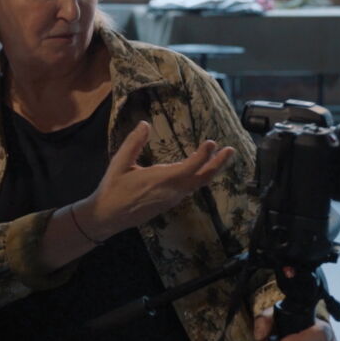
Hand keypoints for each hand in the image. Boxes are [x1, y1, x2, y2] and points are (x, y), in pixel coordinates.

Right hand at [78, 120, 234, 240]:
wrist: (108, 216)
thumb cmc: (113, 189)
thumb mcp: (120, 163)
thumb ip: (133, 143)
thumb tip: (144, 124)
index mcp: (160, 180)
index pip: (189, 167)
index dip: (203, 155)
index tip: (211, 142)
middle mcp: (171, 191)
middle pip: (201, 178)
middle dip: (218, 164)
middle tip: (230, 150)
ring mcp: (171, 199)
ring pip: (197, 184)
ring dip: (210, 170)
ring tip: (220, 157)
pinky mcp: (168, 203)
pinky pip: (190, 188)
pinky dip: (199, 177)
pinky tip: (200, 170)